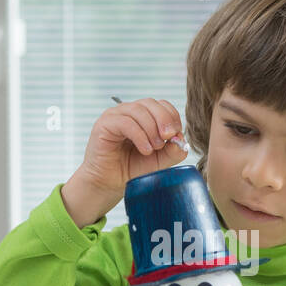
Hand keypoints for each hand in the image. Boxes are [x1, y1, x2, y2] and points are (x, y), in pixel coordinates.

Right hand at [67, 98, 189, 218]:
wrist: (109, 183)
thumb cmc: (131, 169)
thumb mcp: (159, 160)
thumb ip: (173, 150)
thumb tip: (181, 138)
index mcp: (142, 116)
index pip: (161, 105)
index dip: (171, 116)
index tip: (175, 135)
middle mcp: (128, 112)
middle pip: (150, 103)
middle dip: (164, 119)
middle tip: (168, 138)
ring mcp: (115, 116)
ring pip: (138, 111)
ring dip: (151, 129)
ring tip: (154, 148)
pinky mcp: (104, 124)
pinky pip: (126, 122)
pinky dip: (140, 136)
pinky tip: (145, 149)